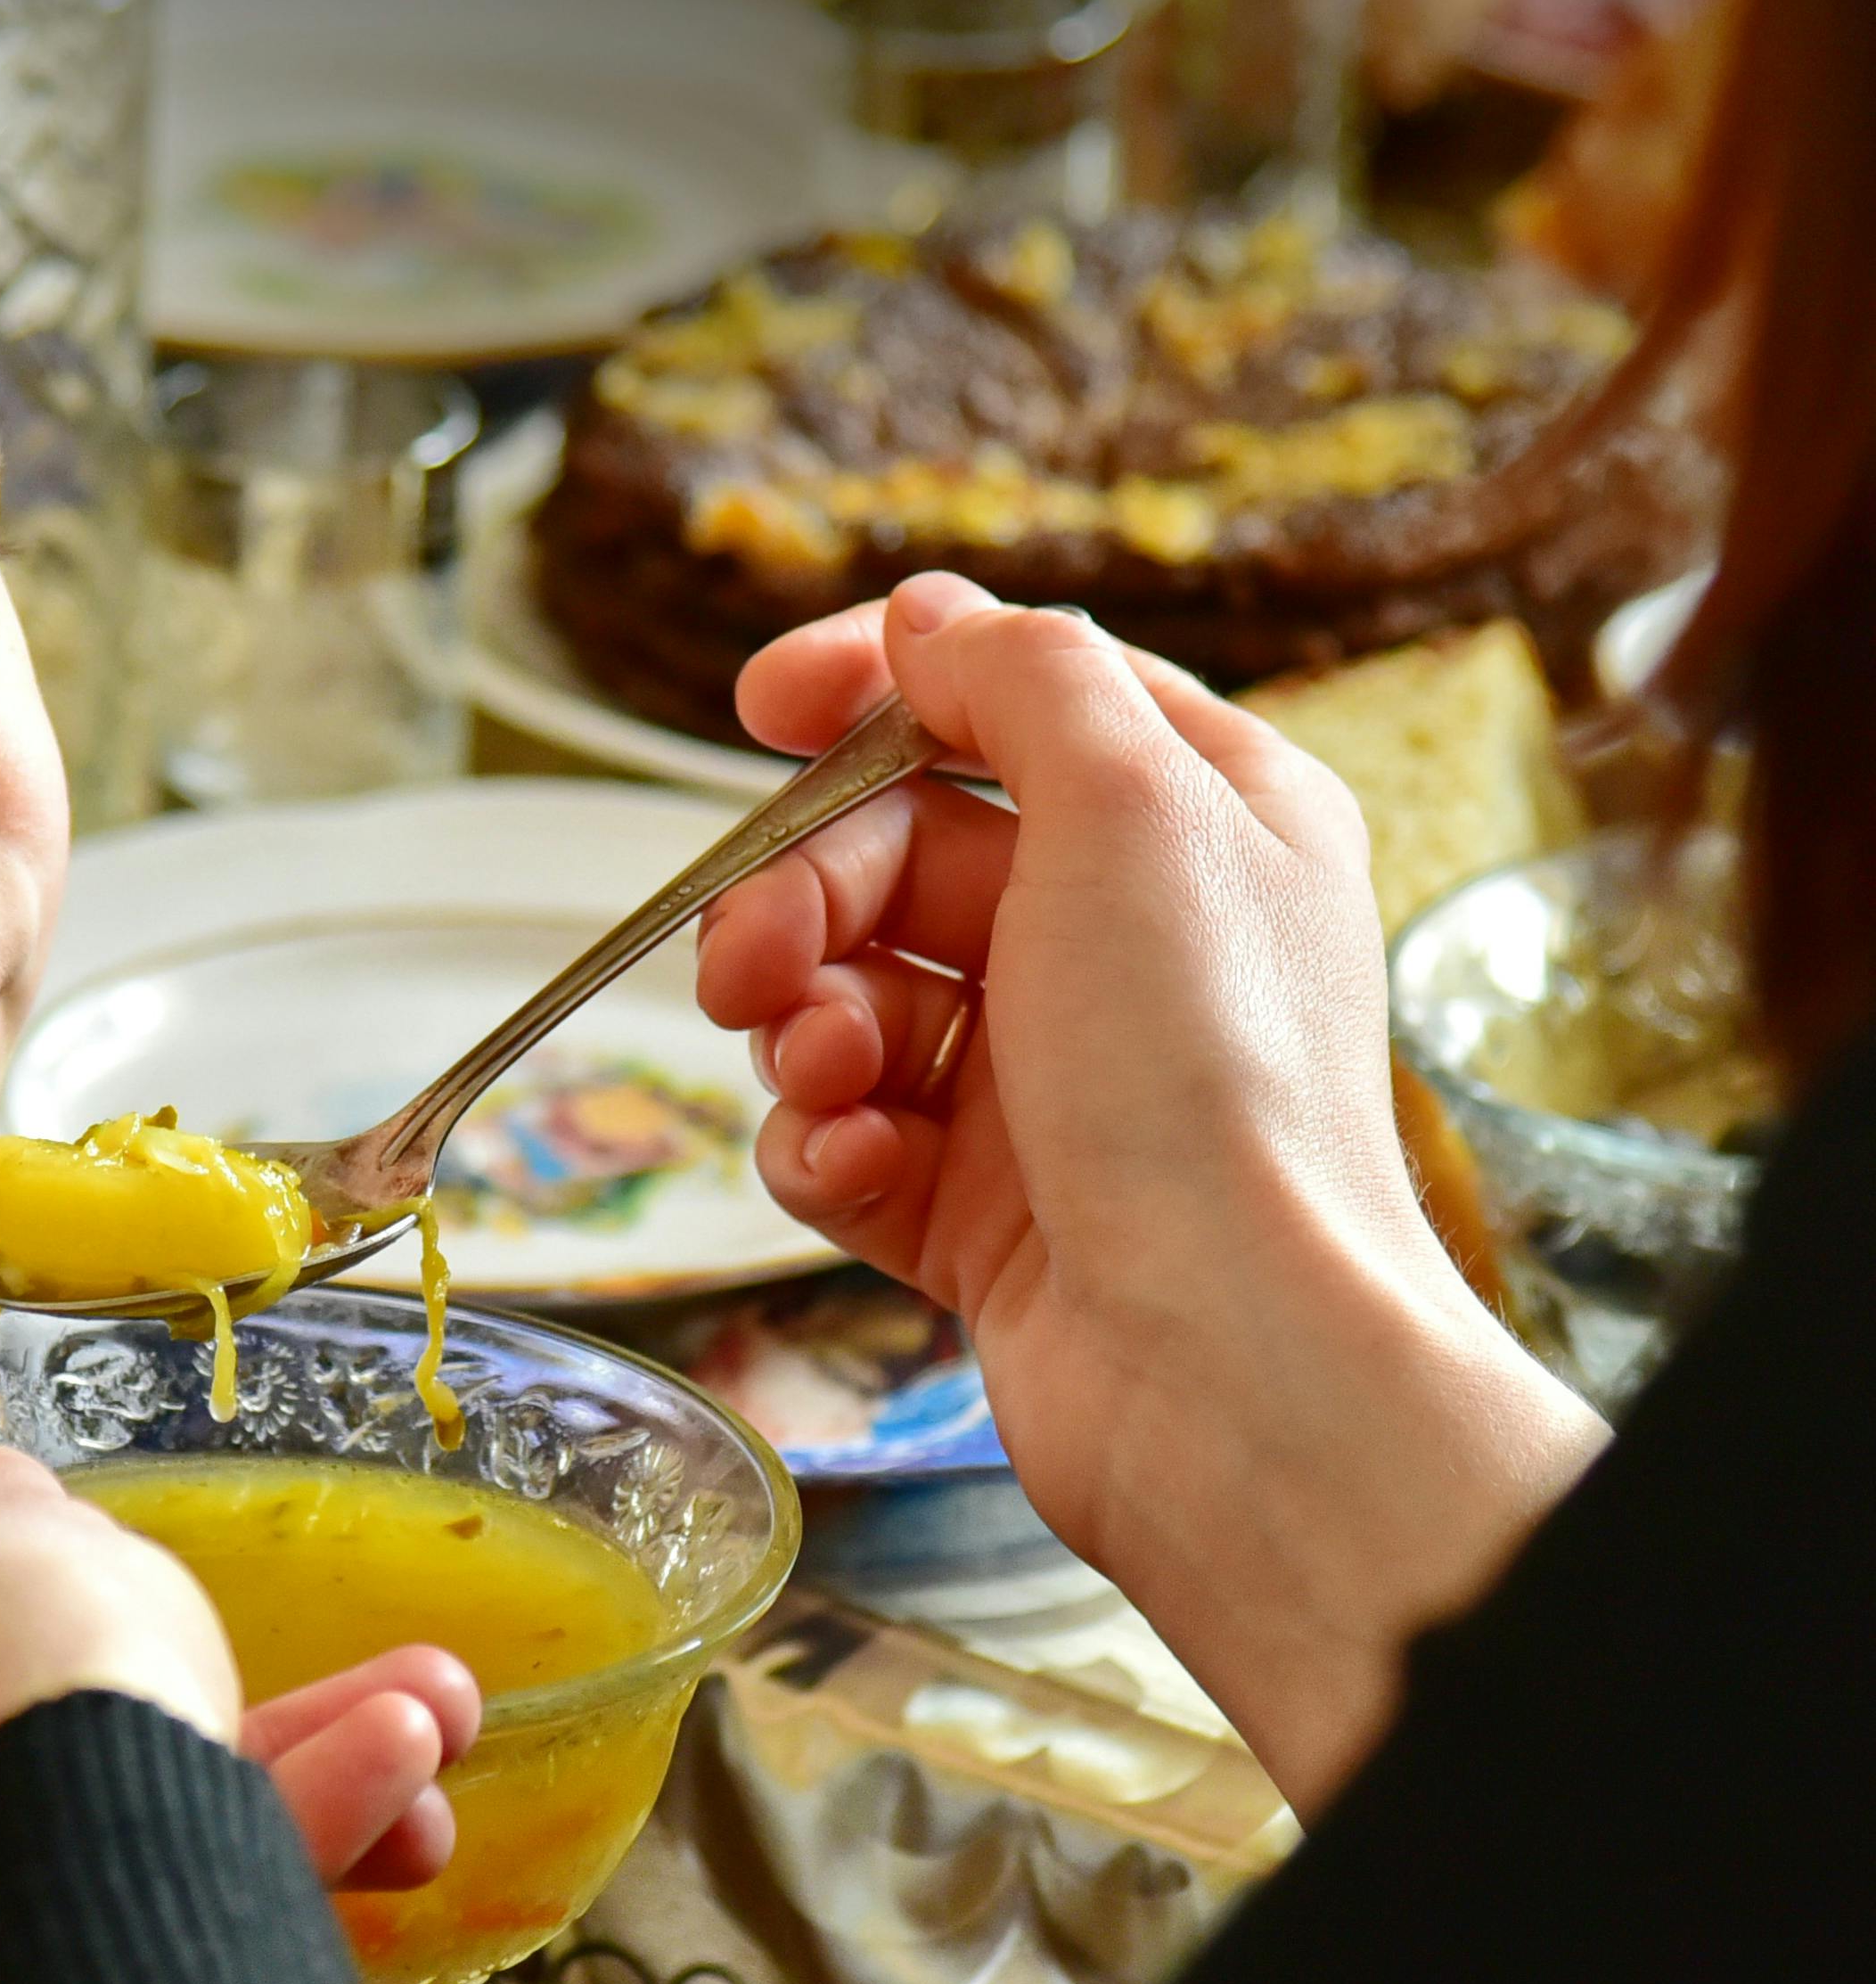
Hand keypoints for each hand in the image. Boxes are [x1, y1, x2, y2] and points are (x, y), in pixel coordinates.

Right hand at [696, 574, 1606, 1805]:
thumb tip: (933, 619)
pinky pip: (841, 1134)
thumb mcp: (1136, 808)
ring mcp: (1047, 1081)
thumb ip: (1024, 681)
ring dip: (801, 1025)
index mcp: (1198, 823)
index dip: (877, 688)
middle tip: (756, 957)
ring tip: (828, 1077)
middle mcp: (1127, 942)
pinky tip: (848, 1165)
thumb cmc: (1213, 1085)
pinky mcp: (978, 1206)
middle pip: (897, 854)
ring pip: (847, 995)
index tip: (762, 705)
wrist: (1227, 1364)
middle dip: (801, 894)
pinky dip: (818, 1141)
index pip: (1011, 700)